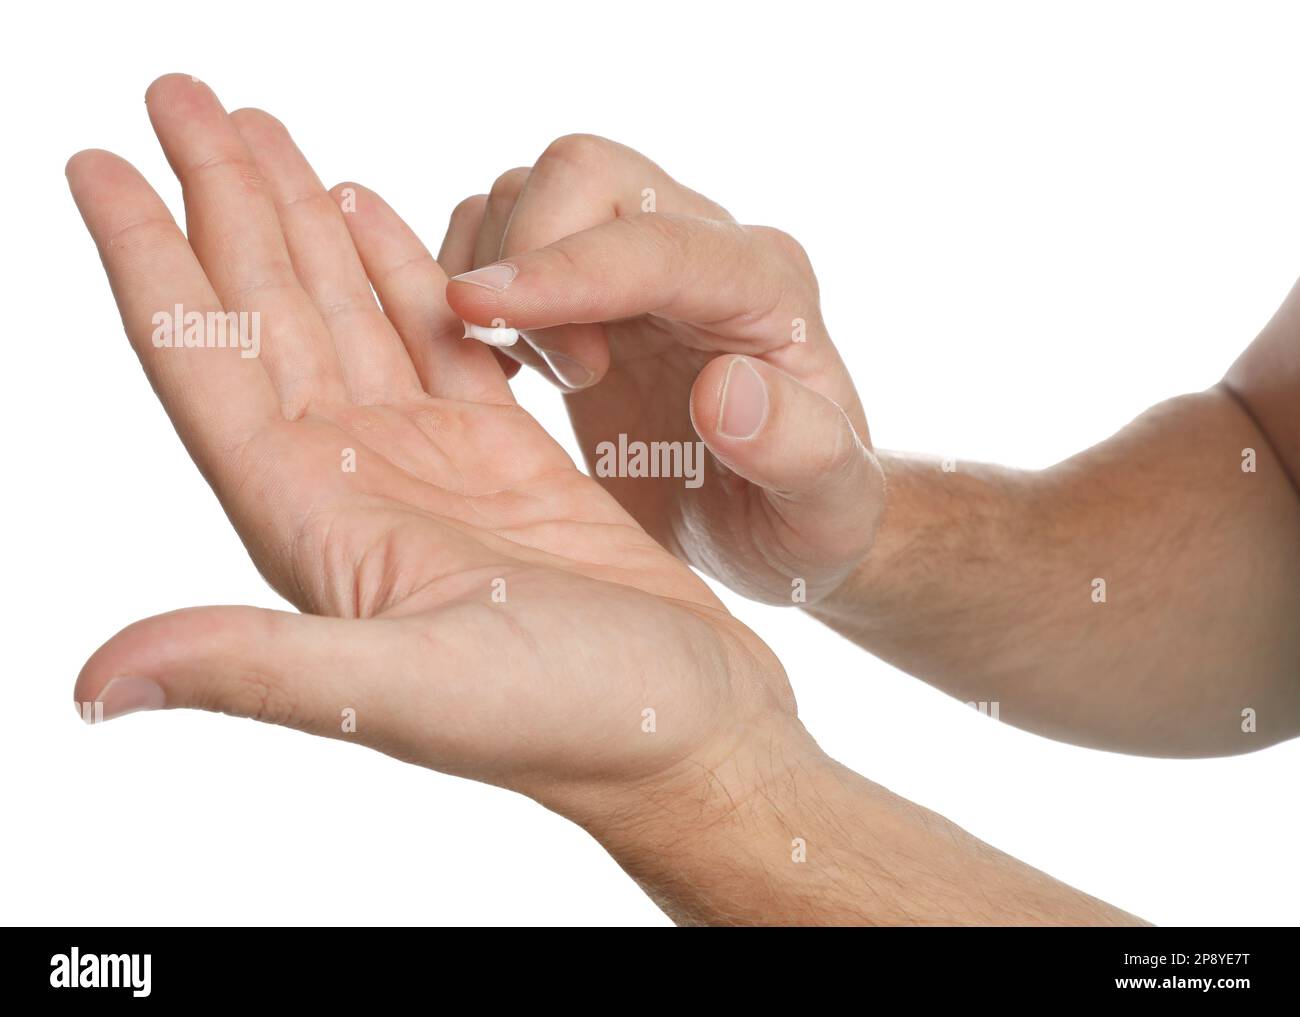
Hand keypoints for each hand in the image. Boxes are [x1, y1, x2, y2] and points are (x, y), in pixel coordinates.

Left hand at [67, 77, 796, 819]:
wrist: (693, 732)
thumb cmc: (574, 724)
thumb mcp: (408, 693)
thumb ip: (258, 669)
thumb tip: (97, 685)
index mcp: (319, 526)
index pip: (207, 370)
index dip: (148, 264)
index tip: (100, 159)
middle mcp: (356, 489)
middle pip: (265, 320)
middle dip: (221, 203)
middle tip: (179, 94)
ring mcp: (428, 470)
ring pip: (342, 318)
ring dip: (295, 223)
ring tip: (260, 132)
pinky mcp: (501, 460)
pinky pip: (432, 343)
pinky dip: (395, 273)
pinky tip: (372, 217)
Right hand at [444, 136, 885, 604]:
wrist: (775, 519)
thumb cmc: (805, 516)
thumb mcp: (828, 510)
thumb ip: (802, 452)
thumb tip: (726, 390)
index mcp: (772, 292)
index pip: (659, 244)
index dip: (566, 268)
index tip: (477, 305)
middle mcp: (707, 247)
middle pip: (585, 171)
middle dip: (532, 262)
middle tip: (570, 379)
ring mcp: (640, 253)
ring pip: (526, 191)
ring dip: (503, 283)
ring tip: (551, 380)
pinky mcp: (585, 279)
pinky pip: (494, 229)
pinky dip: (470, 285)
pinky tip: (503, 366)